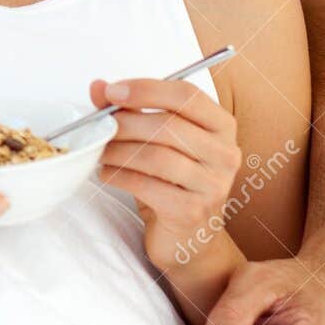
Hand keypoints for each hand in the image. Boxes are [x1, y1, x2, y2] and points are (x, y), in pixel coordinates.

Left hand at [90, 75, 240, 270]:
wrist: (189, 236)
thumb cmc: (172, 180)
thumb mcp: (155, 139)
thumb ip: (130, 109)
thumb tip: (99, 87)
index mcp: (221, 126)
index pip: (186, 95)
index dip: (146, 89)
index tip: (113, 91)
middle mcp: (225, 154)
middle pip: (168, 125)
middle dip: (125, 123)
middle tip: (100, 126)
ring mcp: (213, 185)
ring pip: (156, 156)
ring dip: (119, 151)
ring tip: (101, 152)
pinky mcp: (193, 212)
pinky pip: (148, 185)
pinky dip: (120, 176)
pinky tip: (107, 173)